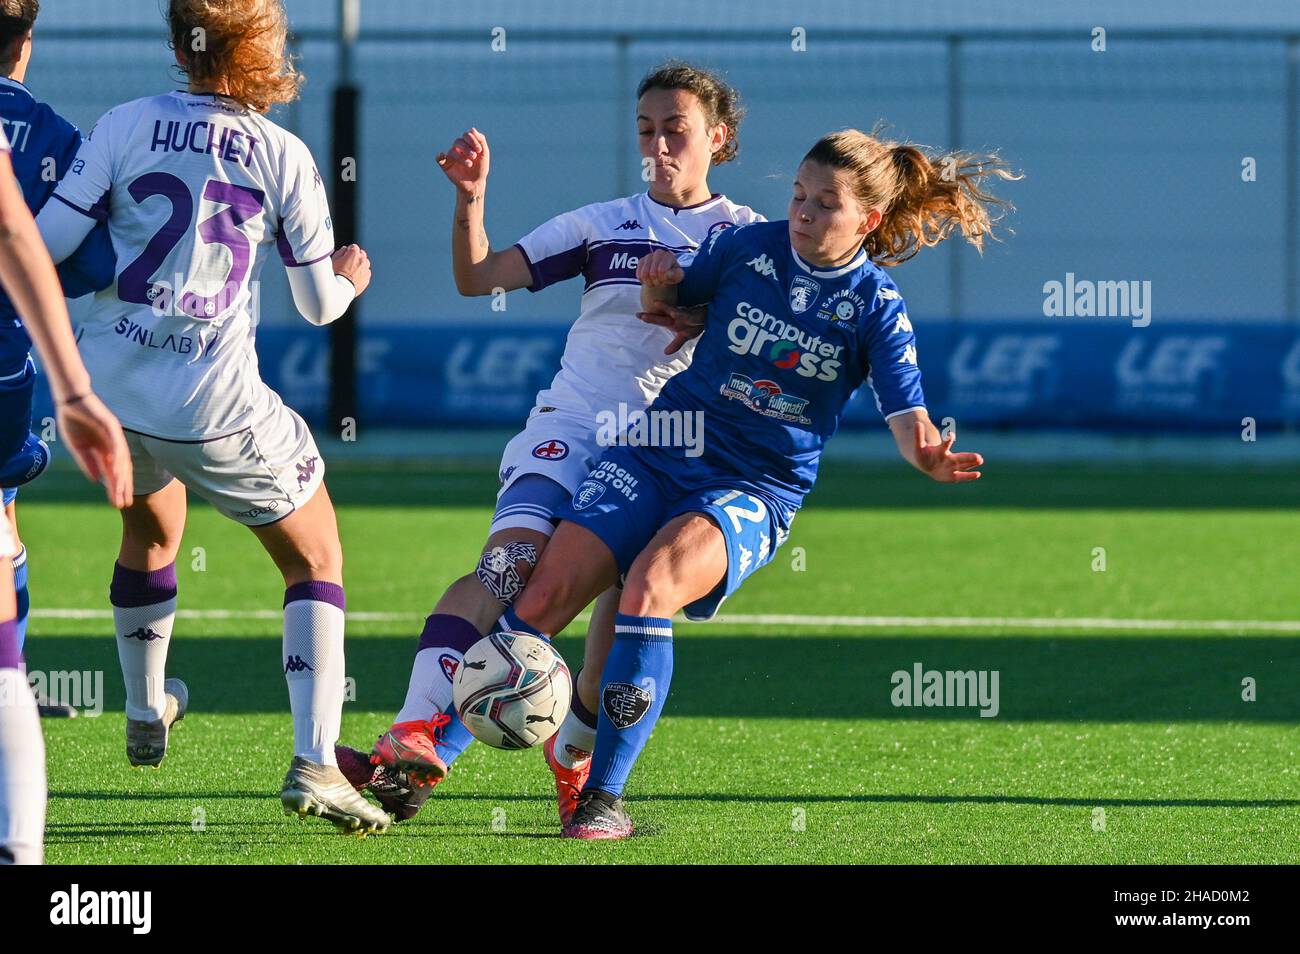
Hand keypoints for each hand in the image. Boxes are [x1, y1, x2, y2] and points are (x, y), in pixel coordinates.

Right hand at [56, 392, 132, 507]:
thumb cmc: (72, 421)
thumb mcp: (78, 447)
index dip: (116, 488)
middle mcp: (114, 445)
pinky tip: (116, 472)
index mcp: (105, 450)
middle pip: (121, 469)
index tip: (117, 503)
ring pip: (121, 460)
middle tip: (123, 504)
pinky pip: (116, 445)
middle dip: (122, 487)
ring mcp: (115, 435)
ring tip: (120, 492)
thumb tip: (97, 480)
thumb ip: (87, 462)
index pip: (114, 473)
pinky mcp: (111, 426)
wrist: (70, 399)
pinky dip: (117, 459)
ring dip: (121, 477)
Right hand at [332, 244, 370, 296]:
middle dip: (356, 256)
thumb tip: (346, 249)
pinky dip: (362, 273)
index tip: (344, 256)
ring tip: (352, 270)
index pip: (353, 247)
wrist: (340, 289)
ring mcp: (366, 269)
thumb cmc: (335, 273)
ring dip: (360, 264)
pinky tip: (355, 277)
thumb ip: (341, 251)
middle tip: (348, 263)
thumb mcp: (334, 259)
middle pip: (361, 254)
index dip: (348, 251)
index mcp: (354, 253)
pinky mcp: (367, 277)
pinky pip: (366, 272)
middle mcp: (362, 259)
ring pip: (365, 263)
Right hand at [436, 128, 489, 194]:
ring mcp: (451, 157)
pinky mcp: (446, 165)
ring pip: (453, 151)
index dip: (473, 140)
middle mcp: (457, 148)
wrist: (476, 183)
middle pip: (458, 141)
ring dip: (462, 157)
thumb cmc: (480, 168)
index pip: (466, 135)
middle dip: (467, 148)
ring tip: (470, 164)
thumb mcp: (484, 154)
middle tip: (474, 156)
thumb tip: (472, 129)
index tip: (480, 150)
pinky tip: (442, 156)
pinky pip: (439, 159)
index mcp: (466, 144)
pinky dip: (439, 156)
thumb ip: (481, 140)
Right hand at [636, 249, 684, 286]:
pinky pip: (639, 275)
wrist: (664, 276)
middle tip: (660, 281)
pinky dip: (643, 280)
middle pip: (652, 273)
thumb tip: (667, 273)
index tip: (666, 280)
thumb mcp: (678, 277)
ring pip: (644, 274)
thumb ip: (676, 275)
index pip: (661, 270)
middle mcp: (658, 253)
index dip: (663, 278)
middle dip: (656, 281)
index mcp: (669, 256)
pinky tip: (649, 279)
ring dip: (650, 282)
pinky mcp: (641, 261)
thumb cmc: (672, 276)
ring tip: (655, 281)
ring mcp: (649, 256)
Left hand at [637, 300, 705, 353]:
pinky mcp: (696, 316)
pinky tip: (674, 314)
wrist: (709, 316)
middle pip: (663, 319)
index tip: (637, 315)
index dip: (649, 318)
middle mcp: (678, 319)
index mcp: (674, 323)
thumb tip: (665, 353)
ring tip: (656, 306)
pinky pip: (689, 317)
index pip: (660, 320)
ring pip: (675, 313)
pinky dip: (682, 316)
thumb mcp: (685, 336)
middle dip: (652, 318)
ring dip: (666, 309)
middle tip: (639, 315)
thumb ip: (676, 344)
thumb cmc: (695, 325)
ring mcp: (687, 317)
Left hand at [913, 423, 982, 482]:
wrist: (927, 465)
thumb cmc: (925, 454)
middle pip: (960, 457)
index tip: (950, 435)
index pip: (946, 444)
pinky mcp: (952, 476)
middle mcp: (949, 458)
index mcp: (941, 450)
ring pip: (963, 466)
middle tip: (978, 456)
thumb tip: (917, 422)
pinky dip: (968, 476)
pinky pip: (960, 476)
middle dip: (968, 457)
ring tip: (980, 460)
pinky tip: (977, 474)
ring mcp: (952, 467)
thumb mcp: (919, 446)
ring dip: (971, 464)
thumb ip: (919, 435)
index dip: (948, 439)